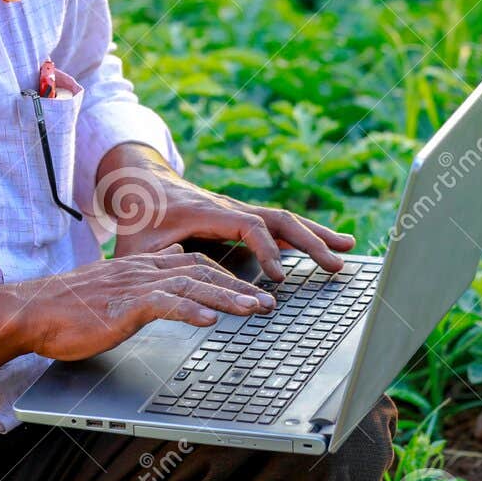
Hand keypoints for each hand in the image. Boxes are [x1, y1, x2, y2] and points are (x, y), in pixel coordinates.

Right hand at [11, 246, 275, 360]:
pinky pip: (165, 304)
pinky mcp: (124, 305)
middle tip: (268, 302)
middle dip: (240, 287)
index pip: (196, 265)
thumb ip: (141, 284)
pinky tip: (211, 319)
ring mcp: (135, 285)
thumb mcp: (113, 292)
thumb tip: (166, 277)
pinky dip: (191, 309)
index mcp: (143, 267)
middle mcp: (144, 270)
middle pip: (203, 272)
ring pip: (193, 285)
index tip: (252, 290)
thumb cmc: (68, 308)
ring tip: (255, 309)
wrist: (32, 311)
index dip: (227, 276)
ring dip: (228, 298)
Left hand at [94, 143, 354, 280]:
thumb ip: (147, 267)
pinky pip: (280, 224)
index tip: (279, 276)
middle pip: (277, 219)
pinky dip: (306, 234)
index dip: (266, 250)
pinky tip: (329, 243)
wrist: (142, 185)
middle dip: (309, 241)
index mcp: (206, 213)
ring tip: (347, 248)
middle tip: (335, 263)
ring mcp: (240, 211)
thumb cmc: (138, 219)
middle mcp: (229, 208)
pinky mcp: (244, 218)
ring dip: (316, 235)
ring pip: (284, 219)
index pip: (247, 225)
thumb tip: (154, 295)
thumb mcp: (134, 246)